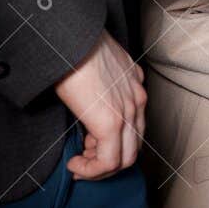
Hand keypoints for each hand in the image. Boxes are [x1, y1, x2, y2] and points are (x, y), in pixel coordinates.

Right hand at [53, 31, 145, 179]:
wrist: (71, 36)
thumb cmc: (77, 46)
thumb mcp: (100, 65)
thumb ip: (103, 84)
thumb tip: (89, 101)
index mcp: (134, 87)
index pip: (134, 128)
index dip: (113, 144)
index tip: (90, 148)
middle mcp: (137, 101)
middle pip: (133, 148)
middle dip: (107, 161)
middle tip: (84, 160)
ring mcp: (128, 113)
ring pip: (124, 159)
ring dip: (99, 168)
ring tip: (78, 163)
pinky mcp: (112, 122)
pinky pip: (109, 161)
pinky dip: (92, 170)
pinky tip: (75, 164)